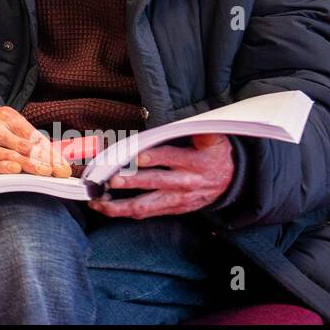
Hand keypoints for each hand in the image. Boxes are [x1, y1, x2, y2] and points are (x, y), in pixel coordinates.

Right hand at [0, 105, 72, 177]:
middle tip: (55, 170)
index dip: (49, 152)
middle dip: (42, 159)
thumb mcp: (11, 123)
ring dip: (28, 165)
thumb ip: (33, 139)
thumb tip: (58, 158)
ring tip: (43, 172)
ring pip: (9, 156)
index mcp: (8, 117)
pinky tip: (15, 170)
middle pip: (23, 146)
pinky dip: (3, 167)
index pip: (33, 136)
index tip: (62, 165)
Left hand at [87, 133, 234, 218]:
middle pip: (154, 183)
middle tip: (110, 180)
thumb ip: (198, 128)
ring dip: (119, 205)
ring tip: (98, 200)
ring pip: (146, 206)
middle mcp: (184, 184)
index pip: (171, 158)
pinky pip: (146, 213)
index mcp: (194, 163)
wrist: (231, 182)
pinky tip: (104, 207)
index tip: (135, 156)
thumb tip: (185, 116)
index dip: (153, 157)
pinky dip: (123, 212)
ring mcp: (177, 200)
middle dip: (131, 182)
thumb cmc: (214, 155)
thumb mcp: (213, 139)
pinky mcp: (171, 210)